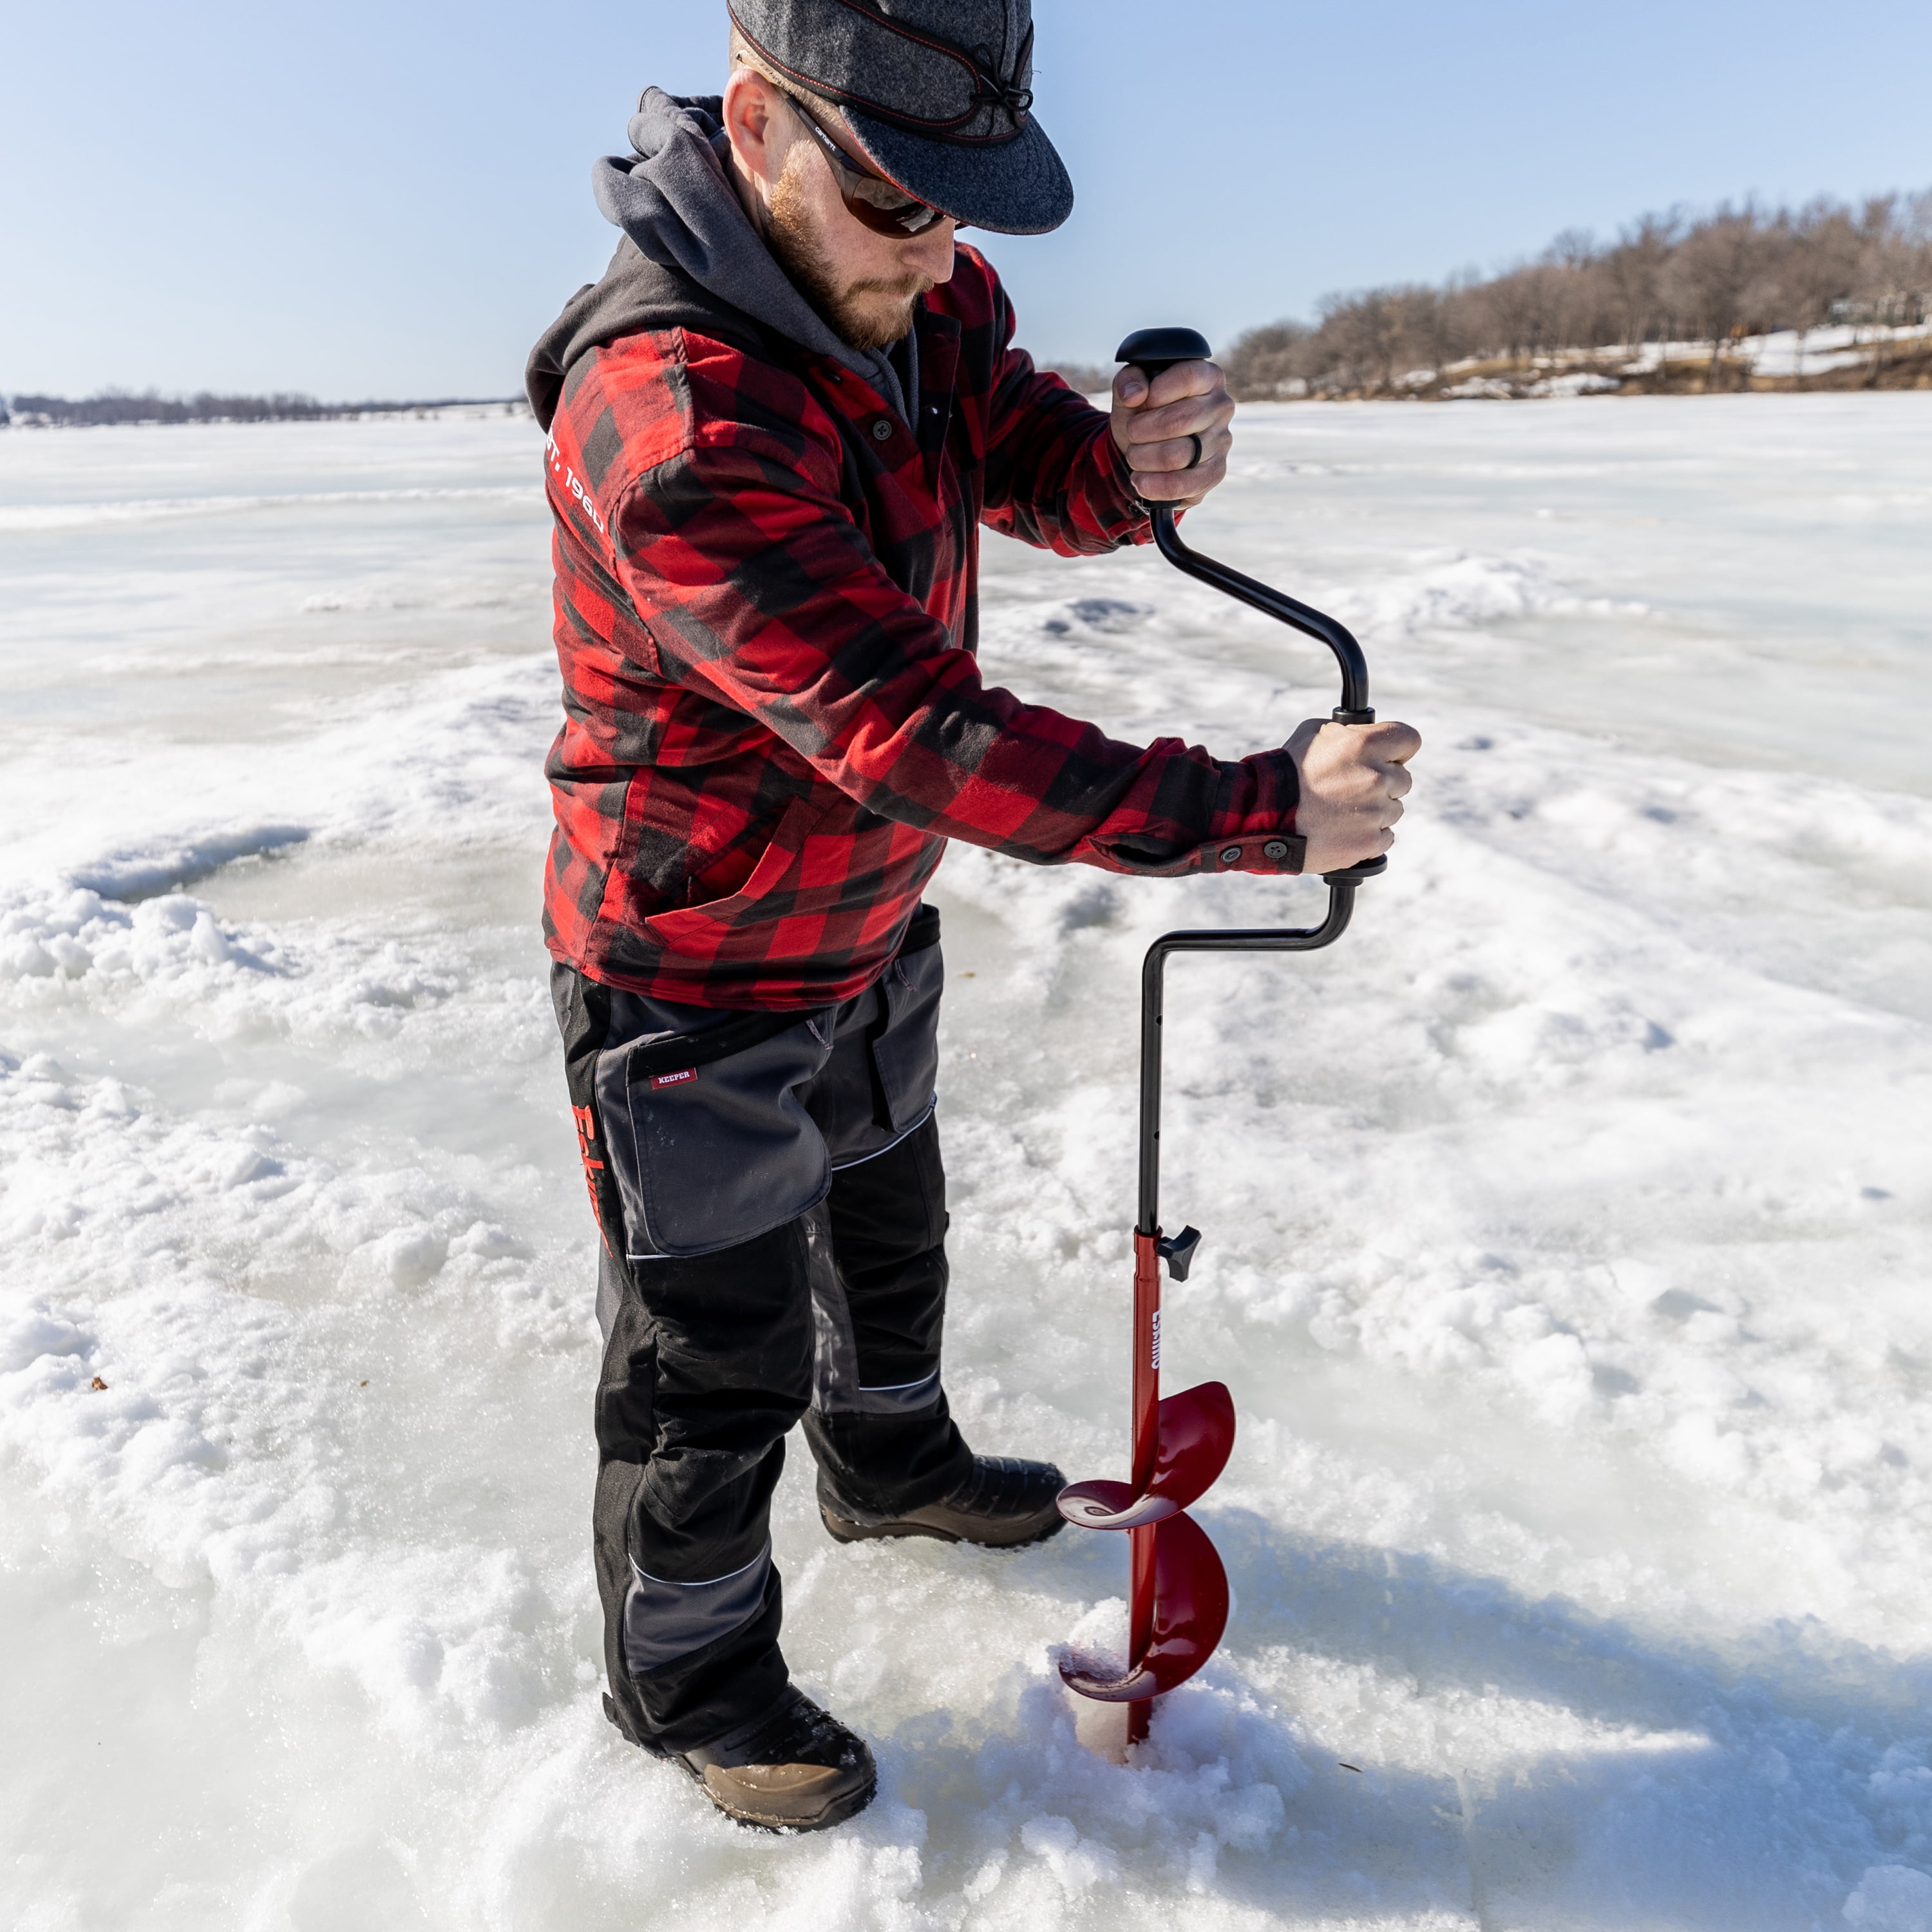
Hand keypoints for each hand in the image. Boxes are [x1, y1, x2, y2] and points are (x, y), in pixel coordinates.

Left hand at [1110, 358, 1233, 506]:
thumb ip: (1129, 381)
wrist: (1148, 447)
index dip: (1156, 392)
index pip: (1188, 377)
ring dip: (1142, 458)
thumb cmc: (1144, 412)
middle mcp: (1221, 407)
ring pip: (1175, 456)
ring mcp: (1221, 441)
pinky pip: (1182, 484)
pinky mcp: (1215, 472)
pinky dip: (1153, 485)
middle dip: (1140, 431)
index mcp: (1208, 377)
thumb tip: (1134, 394)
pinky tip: (1140, 480)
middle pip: (1176, 422)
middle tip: (1131, 433)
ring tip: (1134, 455)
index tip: (1139, 402)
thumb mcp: (1132, 390)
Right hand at [1285, 718, 1421, 872]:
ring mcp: (1375, 813)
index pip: (1410, 740)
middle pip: (1403, 779)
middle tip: (1352, 788)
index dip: (1399, 748)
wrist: (1263, 817)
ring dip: (1374, 810)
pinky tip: (1344, 829)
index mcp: (1365, 746)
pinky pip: (1385, 837)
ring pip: (1394, 809)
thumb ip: (1348, 732)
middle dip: (1383, 782)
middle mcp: (1376, 778)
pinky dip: (1369, 835)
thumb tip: (1365, 734)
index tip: (1390, 756)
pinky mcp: (1369, 842)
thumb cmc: (1286, 773)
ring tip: (1341, 811)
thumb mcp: (1313, 734)